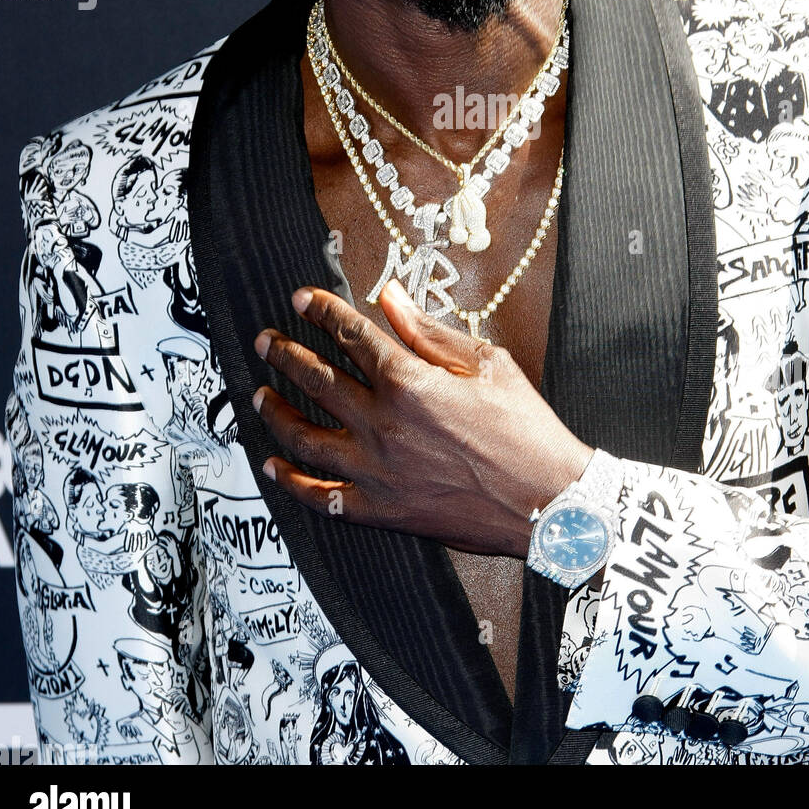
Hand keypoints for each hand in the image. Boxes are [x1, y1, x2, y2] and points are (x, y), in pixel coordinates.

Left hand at [252, 279, 591, 556]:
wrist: (548, 503)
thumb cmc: (525, 429)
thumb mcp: (486, 364)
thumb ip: (429, 330)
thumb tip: (391, 297)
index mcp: (409, 381)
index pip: (350, 335)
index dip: (322, 312)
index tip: (302, 299)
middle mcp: (383, 424)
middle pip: (317, 380)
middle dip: (285, 354)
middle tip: (268, 341)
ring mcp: (377, 471)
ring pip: (305, 438)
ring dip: (276, 412)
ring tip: (260, 395)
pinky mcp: (382, 511)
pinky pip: (322, 497)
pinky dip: (293, 482)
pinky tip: (275, 466)